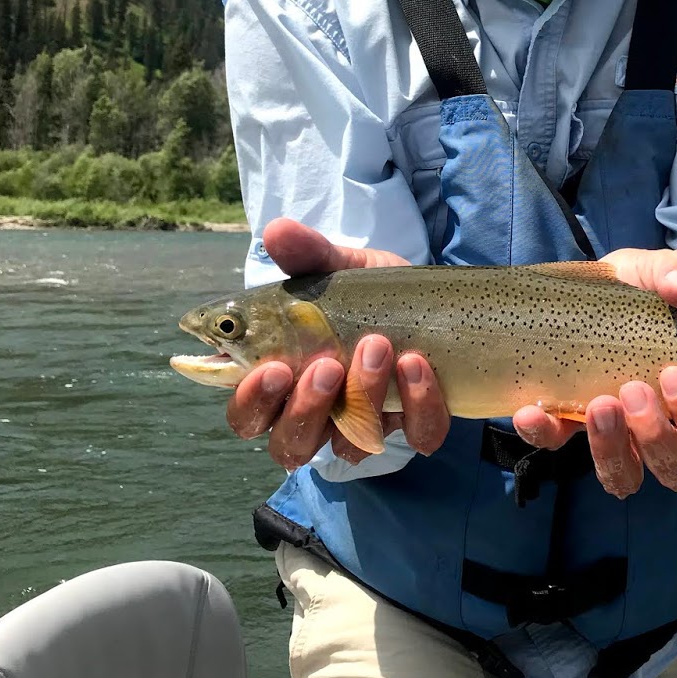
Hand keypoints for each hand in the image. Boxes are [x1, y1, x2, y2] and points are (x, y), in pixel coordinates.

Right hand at [224, 217, 449, 468]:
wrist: (430, 297)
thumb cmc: (365, 292)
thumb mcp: (338, 268)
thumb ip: (307, 255)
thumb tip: (276, 231)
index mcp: (283, 380)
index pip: (247, 413)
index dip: (251, 401)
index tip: (272, 367)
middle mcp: (317, 413)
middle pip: (288, 442)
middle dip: (304, 409)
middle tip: (325, 365)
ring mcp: (368, 423)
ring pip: (348, 446)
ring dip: (361, 400)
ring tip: (376, 347)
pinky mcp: (417, 423)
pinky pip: (416, 435)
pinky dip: (417, 404)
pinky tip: (417, 363)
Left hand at [512, 247, 676, 496]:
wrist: (584, 290)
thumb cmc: (639, 292)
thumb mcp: (660, 273)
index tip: (674, 374)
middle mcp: (665, 434)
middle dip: (658, 437)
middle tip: (633, 389)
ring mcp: (617, 439)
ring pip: (626, 477)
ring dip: (612, 450)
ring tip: (598, 405)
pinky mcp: (569, 430)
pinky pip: (557, 448)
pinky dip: (545, 434)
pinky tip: (533, 410)